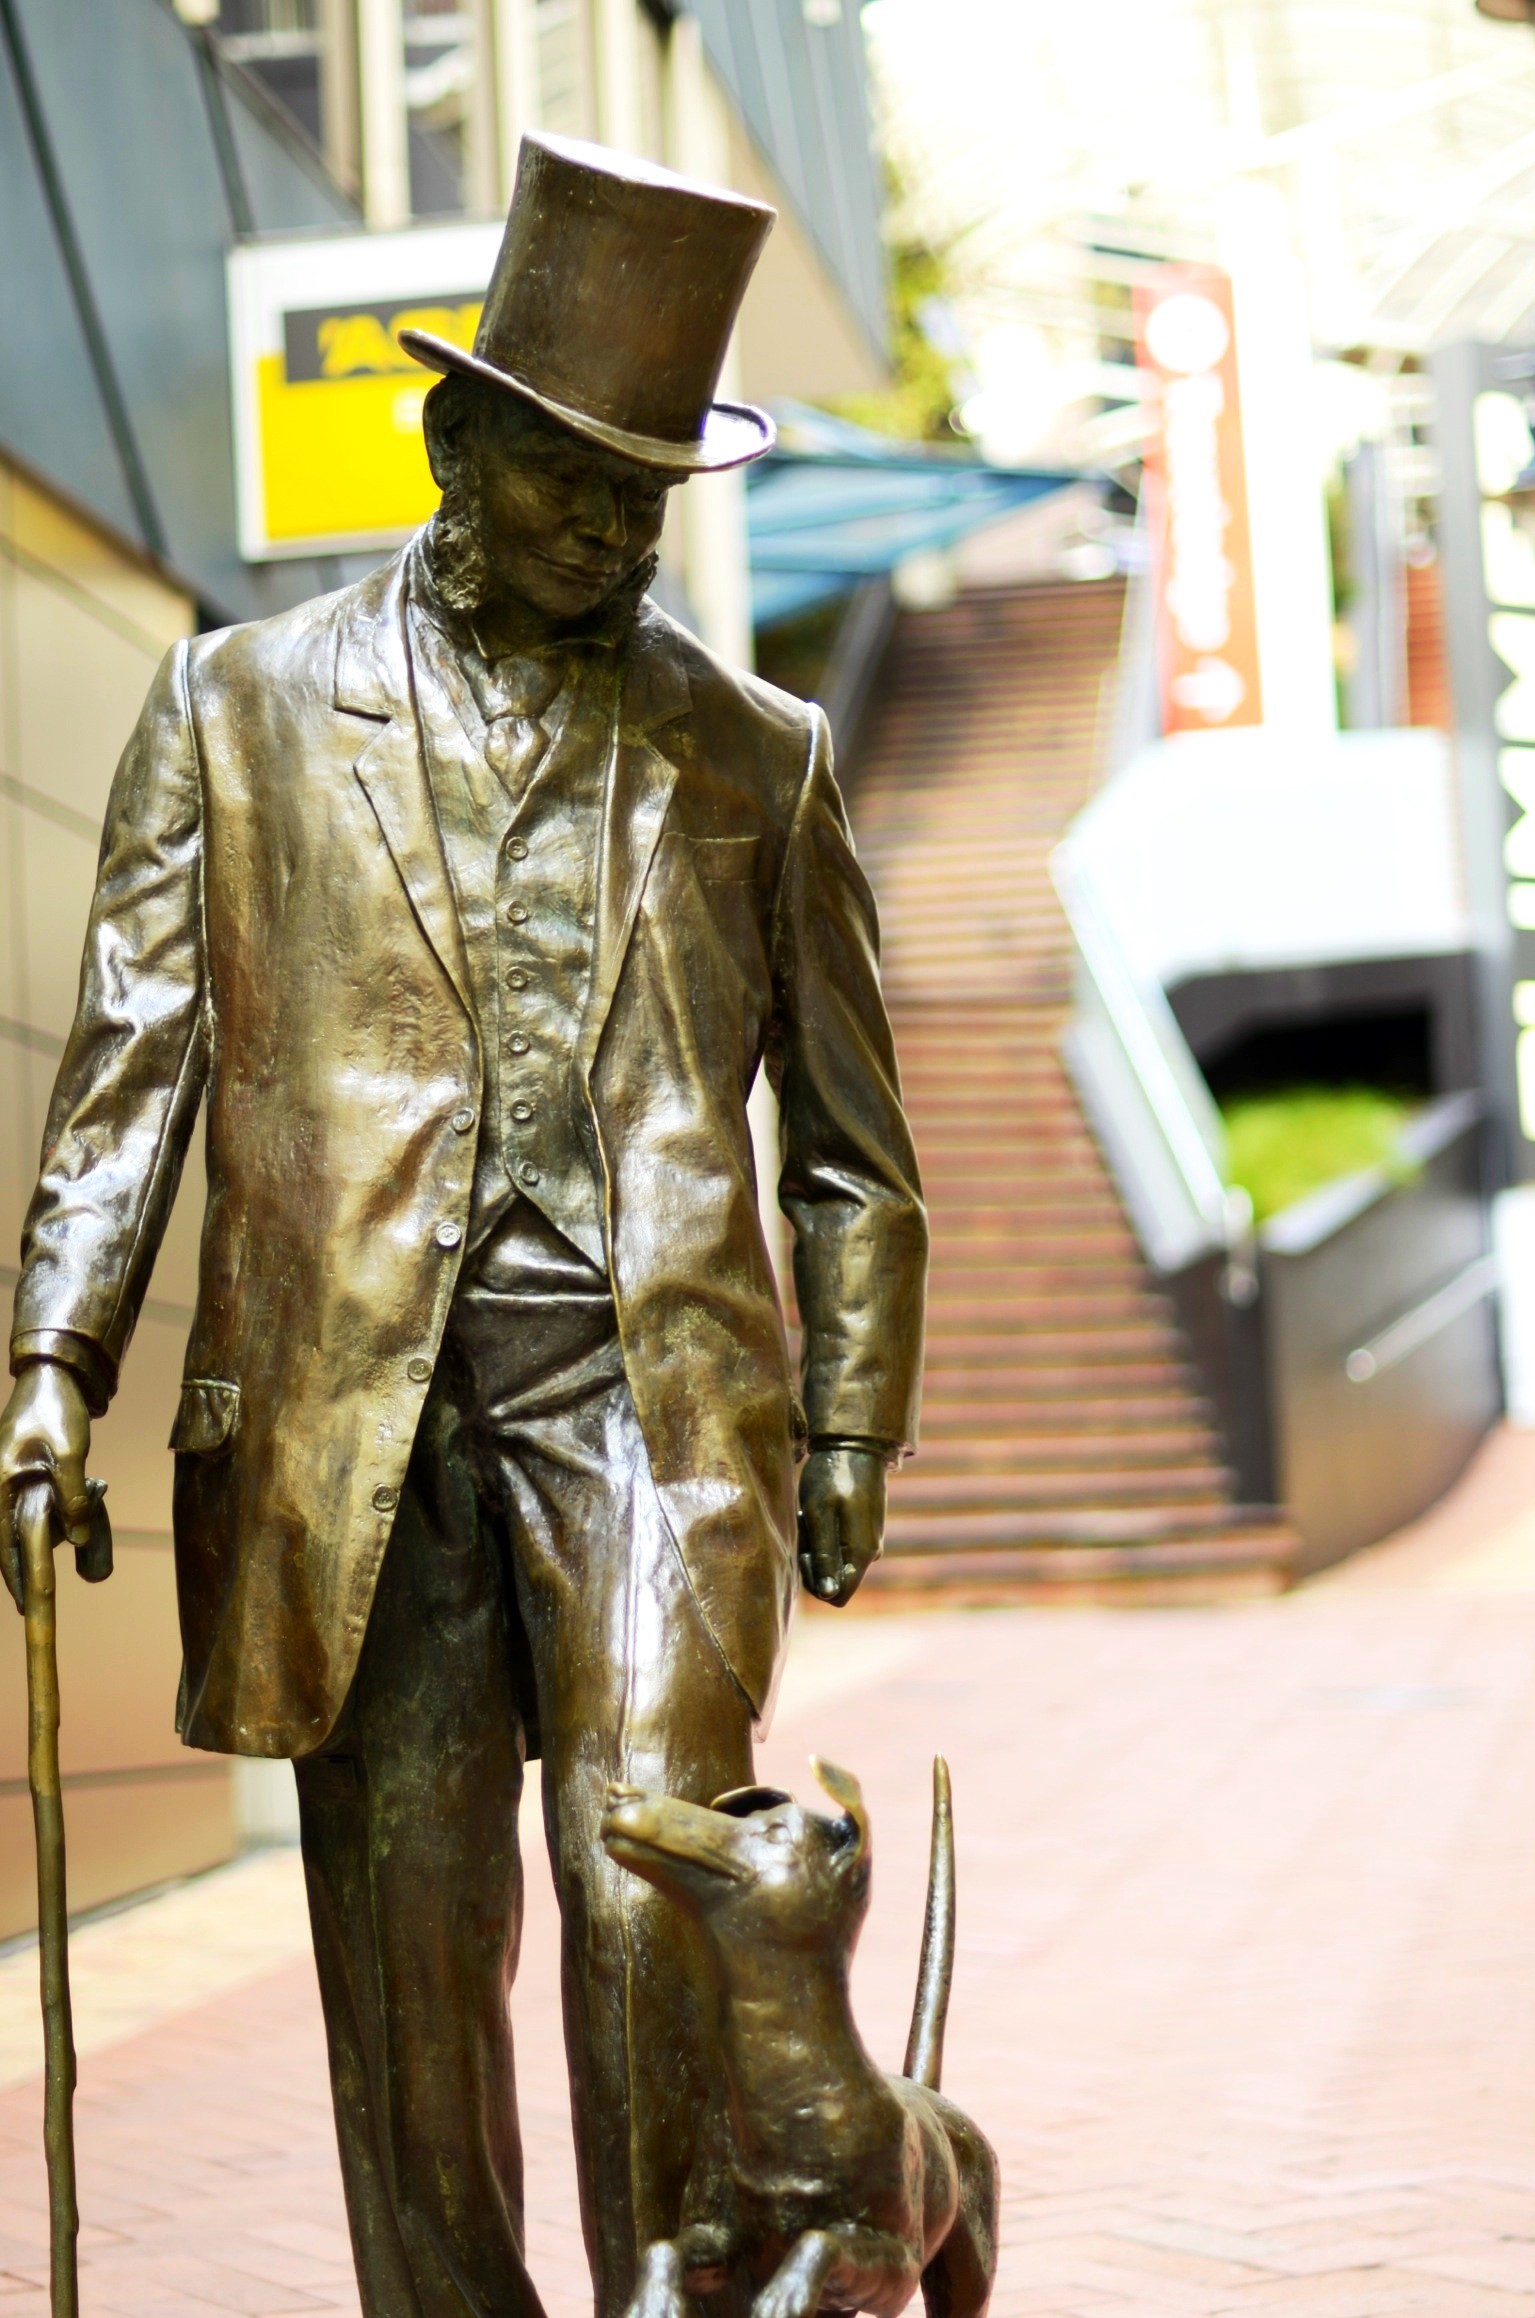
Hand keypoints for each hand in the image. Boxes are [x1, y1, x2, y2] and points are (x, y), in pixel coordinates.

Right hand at [0, 1361, 93, 1610]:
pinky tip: (94, 1485)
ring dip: (67, 1520)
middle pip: (19, 1539)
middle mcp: (3, 1487)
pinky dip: (71, 1504)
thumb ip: (72, 1496)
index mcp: (2, 1483)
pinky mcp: (30, 1476)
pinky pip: (47, 1504)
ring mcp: (15, 1482)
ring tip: (96, 1489)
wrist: (55, 1373)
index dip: (16, 1576)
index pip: (4, 1543)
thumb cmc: (58, 1409)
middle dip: (39, 1560)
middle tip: (50, 1596)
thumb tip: (77, 1537)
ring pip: (39, 1521)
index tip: (26, 1607)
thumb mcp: (70, 1451)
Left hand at [797, 1448, 885, 1606]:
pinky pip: (840, 1544)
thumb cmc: (832, 1476)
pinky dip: (824, 1533)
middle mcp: (870, 1552)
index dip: (814, 1583)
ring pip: (835, 1560)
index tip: (805, 1552)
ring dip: (817, 1544)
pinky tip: (818, 1510)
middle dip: (813, 1561)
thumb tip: (829, 1595)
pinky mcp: (865, 1527)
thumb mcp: (819, 1515)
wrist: (856, 1443)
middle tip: (805, 1526)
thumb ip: (825, 1556)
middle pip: (834, 1579)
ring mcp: (870, 1539)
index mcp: (861, 1554)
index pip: (837, 1596)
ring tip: (810, 1514)